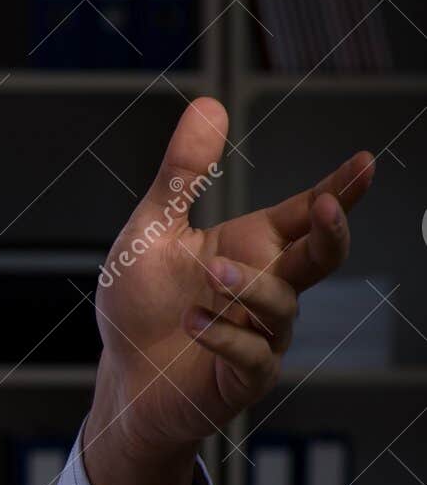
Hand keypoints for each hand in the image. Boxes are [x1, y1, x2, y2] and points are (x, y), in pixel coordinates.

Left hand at [89, 96, 373, 466]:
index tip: (364, 163)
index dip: (339, 190)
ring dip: (250, 285)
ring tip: (209, 273)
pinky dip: (225, 334)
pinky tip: (193, 321)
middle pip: (322, 256)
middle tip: (322, 206)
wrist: (121, 377)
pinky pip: (254, 354)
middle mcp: (266, 287)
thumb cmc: (141, 305)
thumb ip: (182, 175)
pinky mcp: (243, 376)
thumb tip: (209, 107)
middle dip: (332, 230)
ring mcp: (261, 334)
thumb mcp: (151, 231)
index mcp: (251, 246)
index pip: (306, 214)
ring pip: (283, 304)